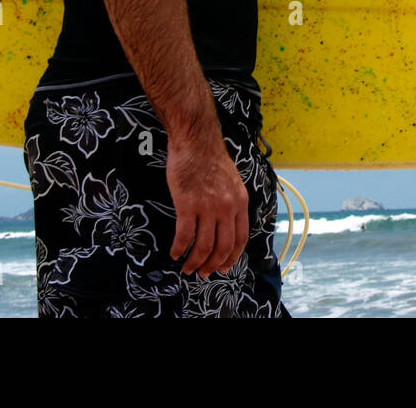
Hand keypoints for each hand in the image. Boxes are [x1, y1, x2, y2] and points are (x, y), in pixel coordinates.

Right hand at [166, 132, 249, 276]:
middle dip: (213, 265)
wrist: (196, 142)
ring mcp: (208, 207)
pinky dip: (179, 248)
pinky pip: (184, 236)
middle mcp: (227, 208)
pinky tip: (174, 253)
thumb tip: (228, 224)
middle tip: (203, 273)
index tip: (224, 267)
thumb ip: (232, 203)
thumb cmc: (211, 159)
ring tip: (187, 268)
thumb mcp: (233, 182)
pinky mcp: (187, 205)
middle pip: (223, 247)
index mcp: (240, 203)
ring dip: (195, 262)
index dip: (232, 257)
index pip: (240, 238)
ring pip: (203, 246)